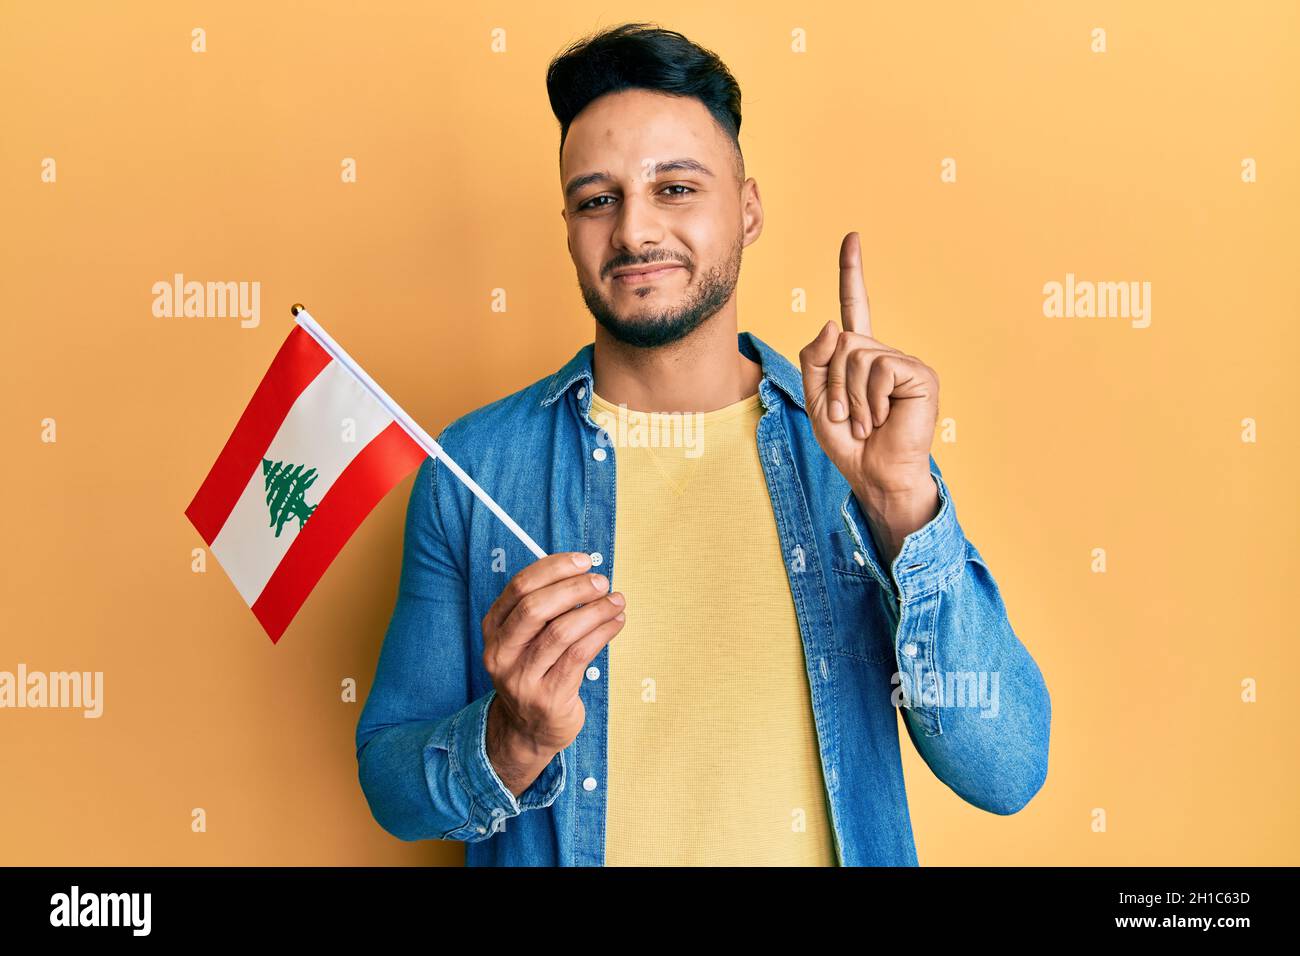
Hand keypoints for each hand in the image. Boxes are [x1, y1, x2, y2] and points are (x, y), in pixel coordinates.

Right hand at [481, 552, 625, 795]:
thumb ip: (546, 606)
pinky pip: (579, 655)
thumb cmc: (536, 670)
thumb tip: (583, 571)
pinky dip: (602, 633)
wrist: (529, 729)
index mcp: (494, 629)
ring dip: (595, 610)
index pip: (519, 587)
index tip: (583, 560)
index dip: (554, 568)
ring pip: (561, 632)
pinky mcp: (548, 697)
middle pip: (536, 607)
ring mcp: (522, 678)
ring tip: (616, 601)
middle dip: (574, 588)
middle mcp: (501, 653)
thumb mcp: (527, 639)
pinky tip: (615, 623)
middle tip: (601, 581)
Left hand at [798, 232, 939, 499]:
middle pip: (842, 343)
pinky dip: (870, 399)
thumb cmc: (848, 442)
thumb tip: (833, 324)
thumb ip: (815, 359)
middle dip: (833, 385)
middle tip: (846, 418)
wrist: (875, 474)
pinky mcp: (919, 374)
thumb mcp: (816, 400)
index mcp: (860, 357)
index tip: (852, 238)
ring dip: (850, 397)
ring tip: (865, 422)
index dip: (851, 273)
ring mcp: (903, 362)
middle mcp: (883, 354)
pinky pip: (878, 369)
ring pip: (856, 357)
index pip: (855, 307)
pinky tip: (883, 418)